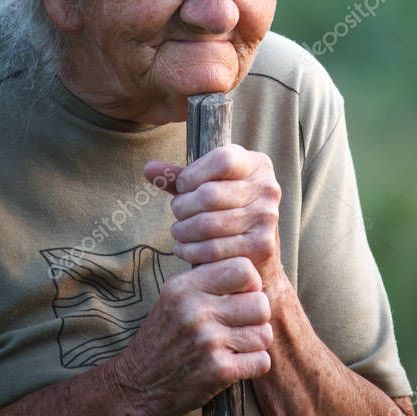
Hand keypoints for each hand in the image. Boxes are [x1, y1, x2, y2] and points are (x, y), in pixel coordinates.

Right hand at [108, 257, 271, 415]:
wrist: (136, 387)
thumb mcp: (174, 298)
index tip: (240, 297)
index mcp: (184, 287)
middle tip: (241, 325)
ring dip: (255, 343)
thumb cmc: (163, 338)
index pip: (243, 268)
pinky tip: (236, 364)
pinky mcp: (218, 371)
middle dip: (257, 316)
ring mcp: (208, 341)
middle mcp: (196, 310)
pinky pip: (262, 361)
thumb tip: (250, 269)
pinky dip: (254, 365)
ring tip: (236, 345)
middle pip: (260, 302)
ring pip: (264, 333)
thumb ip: (207, 280)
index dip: (250, 283)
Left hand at [144, 146, 283, 290]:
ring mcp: (267, 217)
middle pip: (209, 194)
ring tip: (179, 231)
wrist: (257, 256)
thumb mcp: (208, 187)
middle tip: (178, 213)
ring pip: (207, 224)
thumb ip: (181, 177)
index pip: (221, 160)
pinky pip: (212, 249)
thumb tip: (148, 168)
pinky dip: (190, 250)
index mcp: (257, 164)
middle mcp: (268, 188)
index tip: (183, 187)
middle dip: (182, 206)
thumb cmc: (228, 212)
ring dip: (182, 230)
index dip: (193, 175)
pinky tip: (185, 248)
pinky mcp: (261, 245)